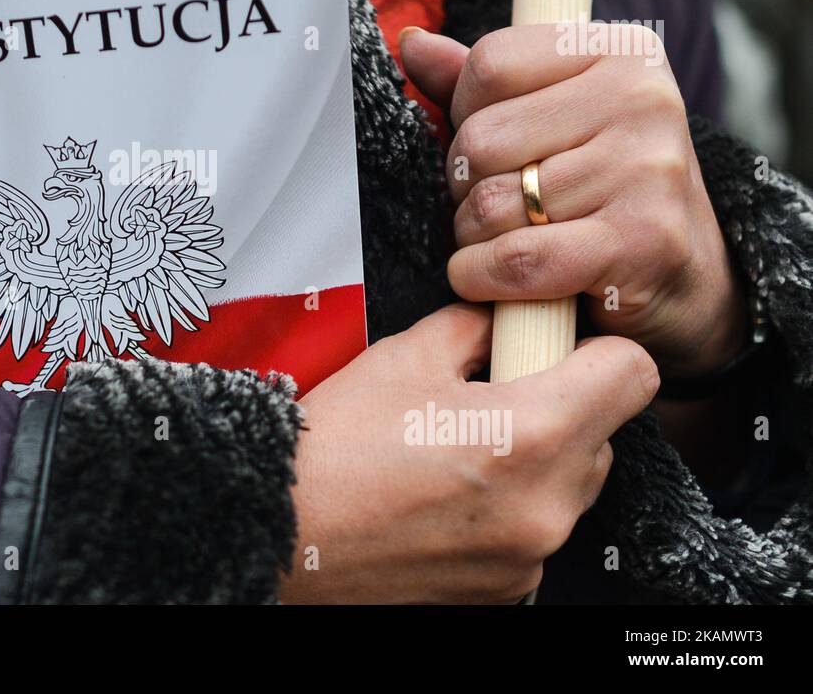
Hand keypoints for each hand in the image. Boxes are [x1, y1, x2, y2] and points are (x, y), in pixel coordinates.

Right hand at [280, 303, 658, 603]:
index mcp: (530, 435)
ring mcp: (528, 557)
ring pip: (569, 485)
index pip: (634, 374)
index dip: (597, 348)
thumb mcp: (406, 356)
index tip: (557, 348)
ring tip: (455, 452)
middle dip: (558, 406)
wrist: (280, 531)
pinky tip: (443, 495)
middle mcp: (546, 506)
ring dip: (534, 461)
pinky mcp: (506, 590)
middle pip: (603, 434)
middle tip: (484, 400)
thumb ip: (476, 328)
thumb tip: (507, 323)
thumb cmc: (333, 447)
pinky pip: (534, 530)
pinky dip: (506, 508)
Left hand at [401, 24, 745, 379]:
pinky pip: (518, 259)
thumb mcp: (547, 118)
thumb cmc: (598, 189)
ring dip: (474, 237)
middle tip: (497, 204)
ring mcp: (648, 169)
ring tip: (506, 238)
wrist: (685, 279)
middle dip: (465, 185)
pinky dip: (483, 277)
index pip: (490, 63)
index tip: (491, 144)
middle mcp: (644, 98)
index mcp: (621, 51)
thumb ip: (480, 82)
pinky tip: (491, 277)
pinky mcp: (643, 241)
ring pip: (491, 205)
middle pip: (480, 139)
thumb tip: (411, 42)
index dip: (465, 113)